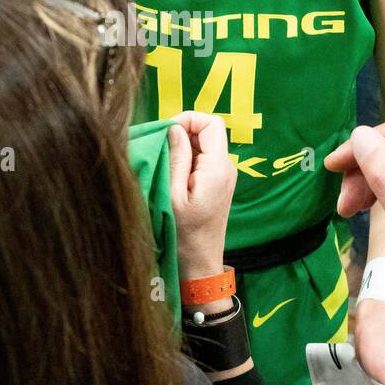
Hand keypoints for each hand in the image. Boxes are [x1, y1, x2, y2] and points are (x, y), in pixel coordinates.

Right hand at [167, 112, 236, 281]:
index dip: (188, 119)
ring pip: (202, 145)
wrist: (198, 265)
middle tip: (157, 149)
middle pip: (207, 132)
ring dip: (180, 148)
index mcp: (218, 167)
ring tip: (161, 164)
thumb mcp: (172, 195)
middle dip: (181, 133)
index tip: (165, 132)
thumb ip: (176, 158)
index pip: (211, 123)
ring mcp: (223, 176)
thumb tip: (174, 128)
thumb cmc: (182, 234)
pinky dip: (184, 160)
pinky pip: (202, 160)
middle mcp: (226, 168)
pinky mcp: (217, 184)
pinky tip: (169, 176)